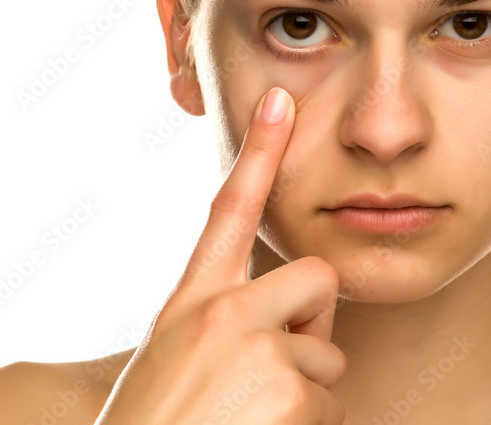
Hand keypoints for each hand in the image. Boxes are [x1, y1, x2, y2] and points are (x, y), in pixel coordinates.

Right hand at [95, 87, 345, 424]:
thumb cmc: (156, 424)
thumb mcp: (175, 360)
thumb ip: (224, 322)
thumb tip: (300, 311)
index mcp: (189, 303)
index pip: (229, 210)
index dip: (258, 150)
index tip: (281, 99)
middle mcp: (222, 313)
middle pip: (318, 282)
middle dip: (312, 326)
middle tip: (271, 376)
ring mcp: (257, 349)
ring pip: (329, 357)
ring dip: (305, 396)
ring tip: (249, 424)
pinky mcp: (291, 390)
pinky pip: (334, 405)